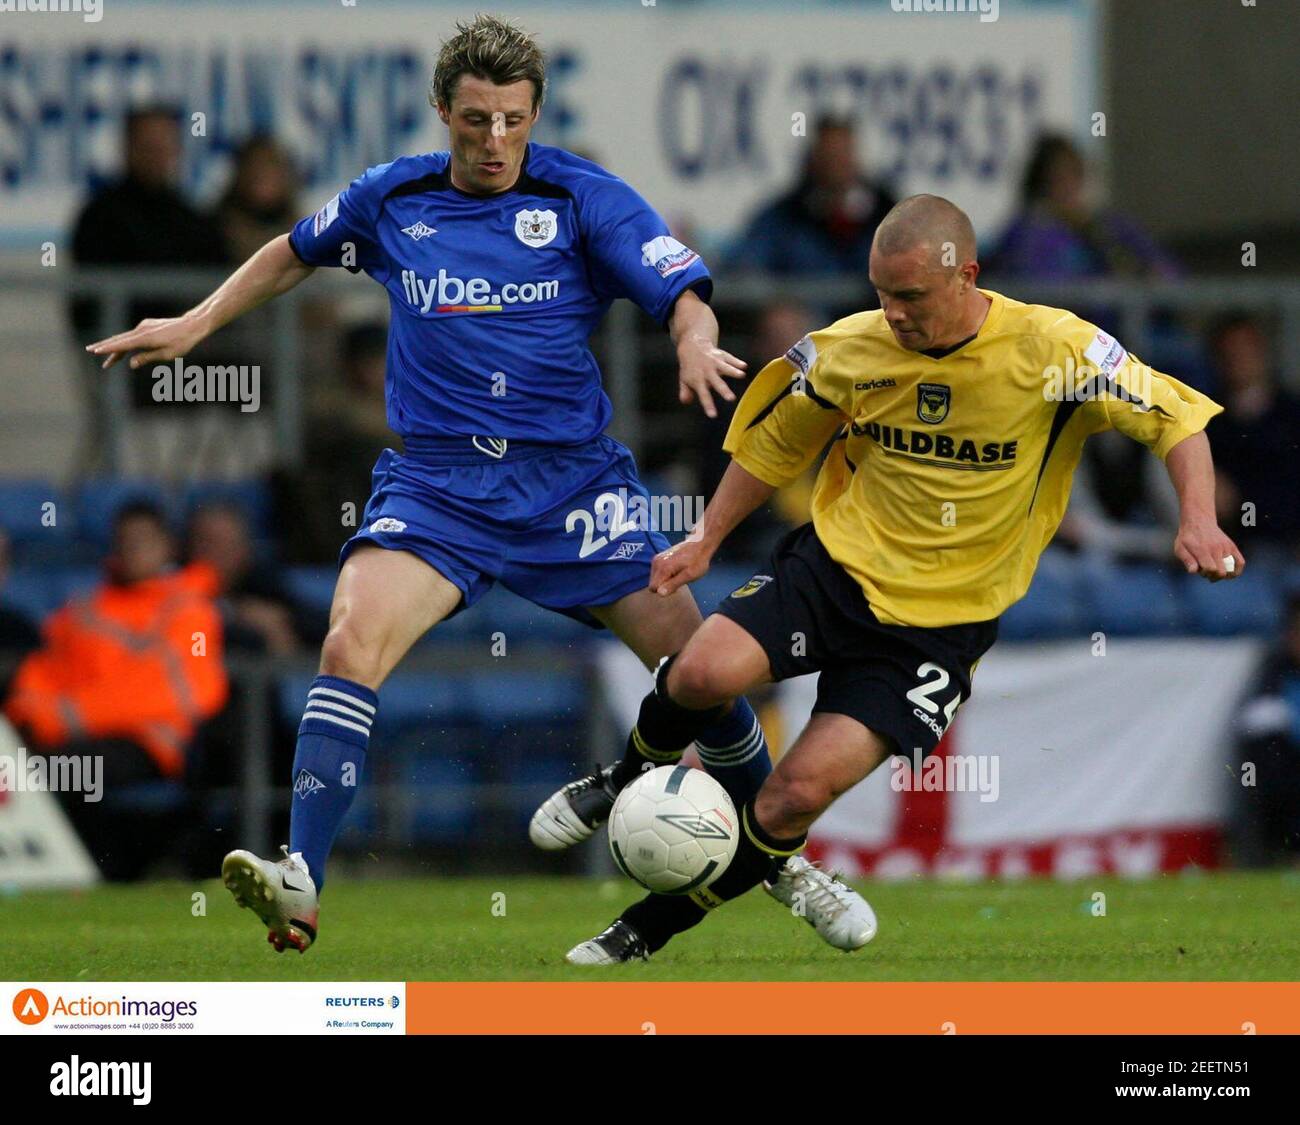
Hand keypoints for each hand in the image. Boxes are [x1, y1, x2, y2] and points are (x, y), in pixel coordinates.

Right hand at [86, 313, 209, 370]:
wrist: (191, 326)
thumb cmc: (181, 343)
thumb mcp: (166, 355)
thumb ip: (147, 358)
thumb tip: (131, 364)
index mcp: (145, 339)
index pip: (122, 345)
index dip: (108, 349)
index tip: (95, 351)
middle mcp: (141, 330)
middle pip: (119, 339)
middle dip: (104, 346)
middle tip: (89, 350)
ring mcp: (143, 326)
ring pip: (125, 338)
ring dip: (114, 346)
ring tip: (102, 354)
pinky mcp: (147, 326)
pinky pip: (132, 336)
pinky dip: (125, 342)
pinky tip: (122, 349)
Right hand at [649, 533, 712, 596]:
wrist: (700, 544)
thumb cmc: (697, 561)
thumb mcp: (689, 575)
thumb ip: (673, 584)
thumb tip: (660, 594)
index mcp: (663, 568)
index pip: (653, 588)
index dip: (665, 590)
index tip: (677, 584)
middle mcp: (656, 562)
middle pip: (653, 584)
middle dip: (665, 585)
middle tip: (679, 578)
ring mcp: (657, 559)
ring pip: (656, 579)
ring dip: (666, 580)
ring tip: (679, 573)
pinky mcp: (659, 557)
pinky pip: (658, 573)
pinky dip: (666, 574)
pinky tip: (676, 569)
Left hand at [676, 334, 746, 418]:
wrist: (692, 345)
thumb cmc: (690, 367)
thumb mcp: (684, 380)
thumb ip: (685, 392)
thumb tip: (685, 402)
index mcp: (698, 380)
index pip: (704, 395)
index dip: (708, 405)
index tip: (713, 415)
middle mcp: (707, 371)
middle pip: (717, 382)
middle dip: (724, 390)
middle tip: (731, 399)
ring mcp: (714, 362)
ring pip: (725, 367)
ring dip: (733, 371)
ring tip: (742, 375)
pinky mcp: (721, 355)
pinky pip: (730, 358)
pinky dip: (736, 362)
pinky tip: (744, 366)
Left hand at [1174, 517, 1244, 580]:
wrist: (1199, 521)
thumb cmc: (1187, 537)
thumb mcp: (1180, 548)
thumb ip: (1187, 560)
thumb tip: (1193, 571)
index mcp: (1202, 550)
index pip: (1210, 568)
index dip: (1205, 573)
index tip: (1200, 570)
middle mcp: (1216, 548)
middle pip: (1221, 571)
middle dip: (1213, 576)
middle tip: (1206, 572)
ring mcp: (1226, 547)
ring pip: (1230, 569)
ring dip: (1222, 574)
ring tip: (1215, 572)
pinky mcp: (1232, 546)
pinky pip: (1240, 562)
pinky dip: (1236, 571)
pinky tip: (1228, 574)